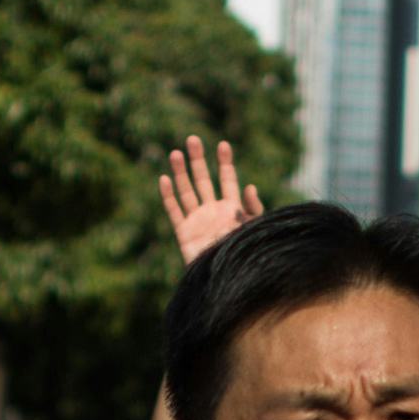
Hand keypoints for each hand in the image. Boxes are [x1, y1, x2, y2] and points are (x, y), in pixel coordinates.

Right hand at [156, 136, 264, 264]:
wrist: (227, 280)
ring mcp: (197, 221)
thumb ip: (252, 209)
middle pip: (203, 179)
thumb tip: (249, 186)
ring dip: (180, 172)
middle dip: (198, 159)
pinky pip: (174, 211)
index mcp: (232, 208)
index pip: (227, 179)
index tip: (223, 144)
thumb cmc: (245, 255)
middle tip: (193, 139)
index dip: (225, 162)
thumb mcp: (254, 230)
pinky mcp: (184, 233)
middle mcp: (212, 211)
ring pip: (186, 191)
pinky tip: (164, 178)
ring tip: (175, 153)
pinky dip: (168, 196)